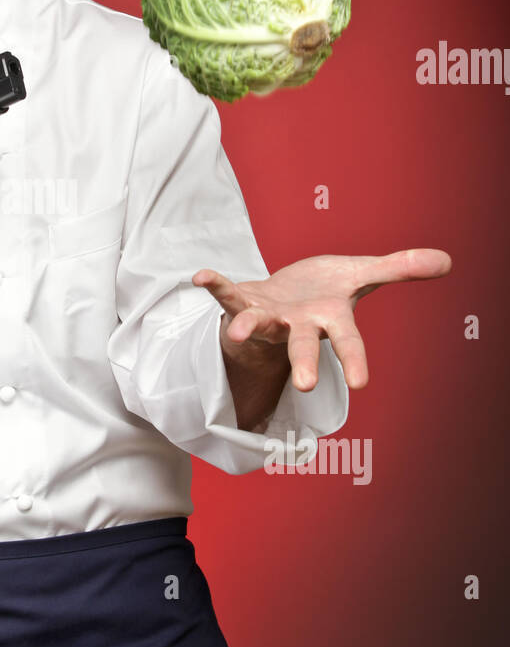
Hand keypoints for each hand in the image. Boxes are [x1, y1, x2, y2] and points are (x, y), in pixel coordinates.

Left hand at [191, 249, 452, 391]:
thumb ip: (399, 269)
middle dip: (305, 362)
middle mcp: (297, 324)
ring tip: (235, 333)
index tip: (361, 384)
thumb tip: (447, 260)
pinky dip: (215, 285)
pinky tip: (199, 278)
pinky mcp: (243, 301)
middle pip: (302, 345)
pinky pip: (227, 294)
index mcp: (329, 319)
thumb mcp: (363, 276)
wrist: (284, 298)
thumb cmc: (325, 291)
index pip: (347, 342)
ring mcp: (267, 316)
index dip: (355, 360)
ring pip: (258, 324)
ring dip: (246, 327)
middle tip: (306, 386)